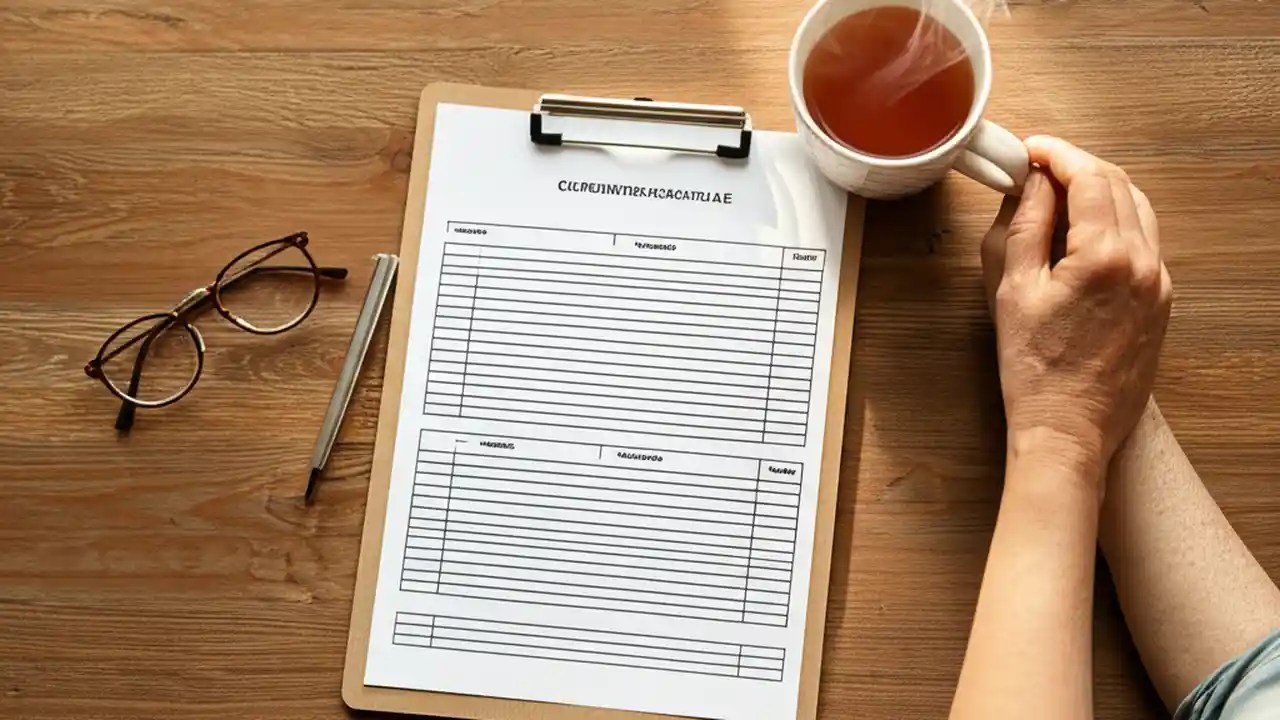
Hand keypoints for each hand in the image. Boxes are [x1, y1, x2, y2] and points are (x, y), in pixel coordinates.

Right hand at [981, 136, 1172, 482]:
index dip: (1057, 154)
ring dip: (1101, 193)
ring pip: (1138, 211)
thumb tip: (1034, 182)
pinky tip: (1082, 237)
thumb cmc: (1034, 370)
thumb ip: (1026, 225)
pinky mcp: (1161, 303)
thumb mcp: (1013, 290)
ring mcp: (1158, 284)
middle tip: (1038, 170)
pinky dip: (1115, 224)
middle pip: (1119, 185)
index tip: (1031, 150)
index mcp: (1105, 256)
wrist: (1069, 429)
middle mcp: (1143, 264)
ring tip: (1059, 199)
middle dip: (1078, 168)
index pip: (1089, 177)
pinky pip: (1144, 244)